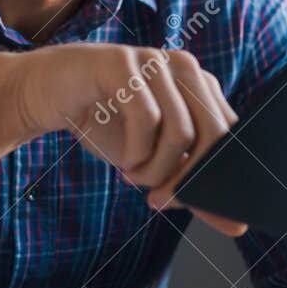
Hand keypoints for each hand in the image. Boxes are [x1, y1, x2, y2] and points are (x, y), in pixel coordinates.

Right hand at [0, 45, 247, 235]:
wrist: (47, 93)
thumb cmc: (105, 123)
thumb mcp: (154, 162)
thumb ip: (194, 188)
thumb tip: (239, 226)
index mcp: (200, 85)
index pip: (231, 136)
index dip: (212, 176)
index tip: (185, 202)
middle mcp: (184, 66)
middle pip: (214, 135)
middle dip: (187, 179)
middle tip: (159, 199)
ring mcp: (153, 61)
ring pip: (180, 132)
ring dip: (156, 169)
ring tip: (133, 176)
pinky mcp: (122, 62)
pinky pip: (145, 118)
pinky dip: (136, 152)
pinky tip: (123, 161)